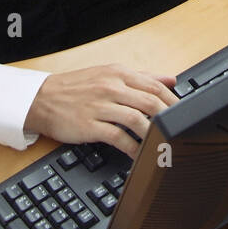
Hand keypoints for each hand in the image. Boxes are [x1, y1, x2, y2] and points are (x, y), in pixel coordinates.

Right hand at [24, 63, 177, 157]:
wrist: (42, 99)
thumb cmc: (76, 88)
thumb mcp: (109, 74)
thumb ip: (142, 77)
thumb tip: (170, 79)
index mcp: (118, 73)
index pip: (155, 86)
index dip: (174, 101)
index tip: (185, 114)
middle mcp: (111, 87)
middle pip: (150, 102)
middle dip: (169, 119)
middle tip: (179, 132)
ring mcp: (100, 106)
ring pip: (137, 119)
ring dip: (153, 134)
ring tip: (162, 144)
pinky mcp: (90, 125)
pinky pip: (118, 137)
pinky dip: (132, 148)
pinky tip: (139, 155)